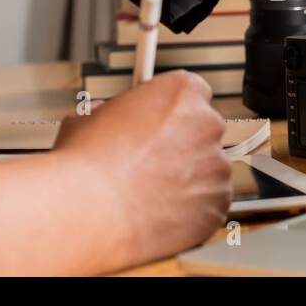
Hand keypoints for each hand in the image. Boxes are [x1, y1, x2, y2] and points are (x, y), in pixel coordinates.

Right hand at [54, 71, 230, 266]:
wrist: (92, 214)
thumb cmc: (88, 167)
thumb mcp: (87, 118)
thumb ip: (111, 112)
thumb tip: (105, 117)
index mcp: (181, 92)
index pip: (192, 93)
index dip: (172, 111)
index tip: (159, 123)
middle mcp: (208, 124)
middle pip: (203, 131)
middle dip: (182, 145)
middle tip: (149, 161)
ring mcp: (217, 166)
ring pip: (208, 170)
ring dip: (188, 178)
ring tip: (150, 191)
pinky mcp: (218, 204)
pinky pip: (210, 204)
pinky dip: (193, 210)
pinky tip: (161, 211)